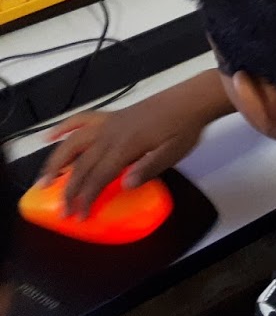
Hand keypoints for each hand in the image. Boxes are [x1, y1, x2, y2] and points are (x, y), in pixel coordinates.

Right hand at [38, 76, 221, 216]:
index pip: (98, 178)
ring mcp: (109, 123)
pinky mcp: (112, 115)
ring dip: (55, 162)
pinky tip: (49, 136)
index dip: (86, 198)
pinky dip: (63, 127)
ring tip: (43, 181)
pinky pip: (82, 119)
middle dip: (68, 190)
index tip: (78, 216)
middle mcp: (111, 134)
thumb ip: (148, 168)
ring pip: (72, 143)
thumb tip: (125, 185)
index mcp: (126, 147)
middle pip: (82, 165)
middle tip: (61, 211)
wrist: (192, 99)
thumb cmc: (185, 127)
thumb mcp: (173, 152)